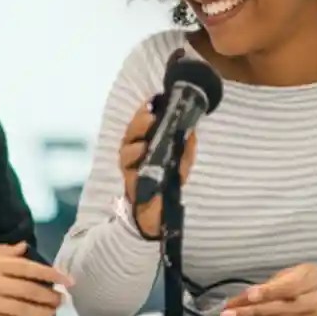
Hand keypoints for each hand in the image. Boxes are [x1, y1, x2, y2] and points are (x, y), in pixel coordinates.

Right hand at [0, 242, 73, 315]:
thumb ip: (2, 251)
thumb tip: (25, 247)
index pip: (30, 268)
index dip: (52, 275)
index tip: (67, 280)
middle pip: (30, 290)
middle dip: (51, 296)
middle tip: (62, 299)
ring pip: (23, 309)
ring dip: (42, 311)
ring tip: (52, 311)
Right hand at [119, 100, 196, 237]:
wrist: (161, 214)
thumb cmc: (169, 183)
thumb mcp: (182, 162)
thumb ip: (186, 147)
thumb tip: (191, 130)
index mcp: (145, 143)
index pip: (141, 123)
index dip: (144, 111)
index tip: (153, 101)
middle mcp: (135, 153)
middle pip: (131, 133)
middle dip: (139, 123)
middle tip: (150, 117)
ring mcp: (131, 168)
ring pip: (125, 149)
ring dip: (135, 141)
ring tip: (146, 136)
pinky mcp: (130, 182)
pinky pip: (128, 168)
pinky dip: (134, 159)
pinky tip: (141, 153)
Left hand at [218, 264, 316, 315]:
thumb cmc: (309, 284)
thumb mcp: (296, 272)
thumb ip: (272, 283)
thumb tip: (243, 297)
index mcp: (314, 281)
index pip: (290, 288)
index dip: (268, 292)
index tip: (248, 295)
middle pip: (281, 310)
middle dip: (250, 313)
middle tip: (227, 314)